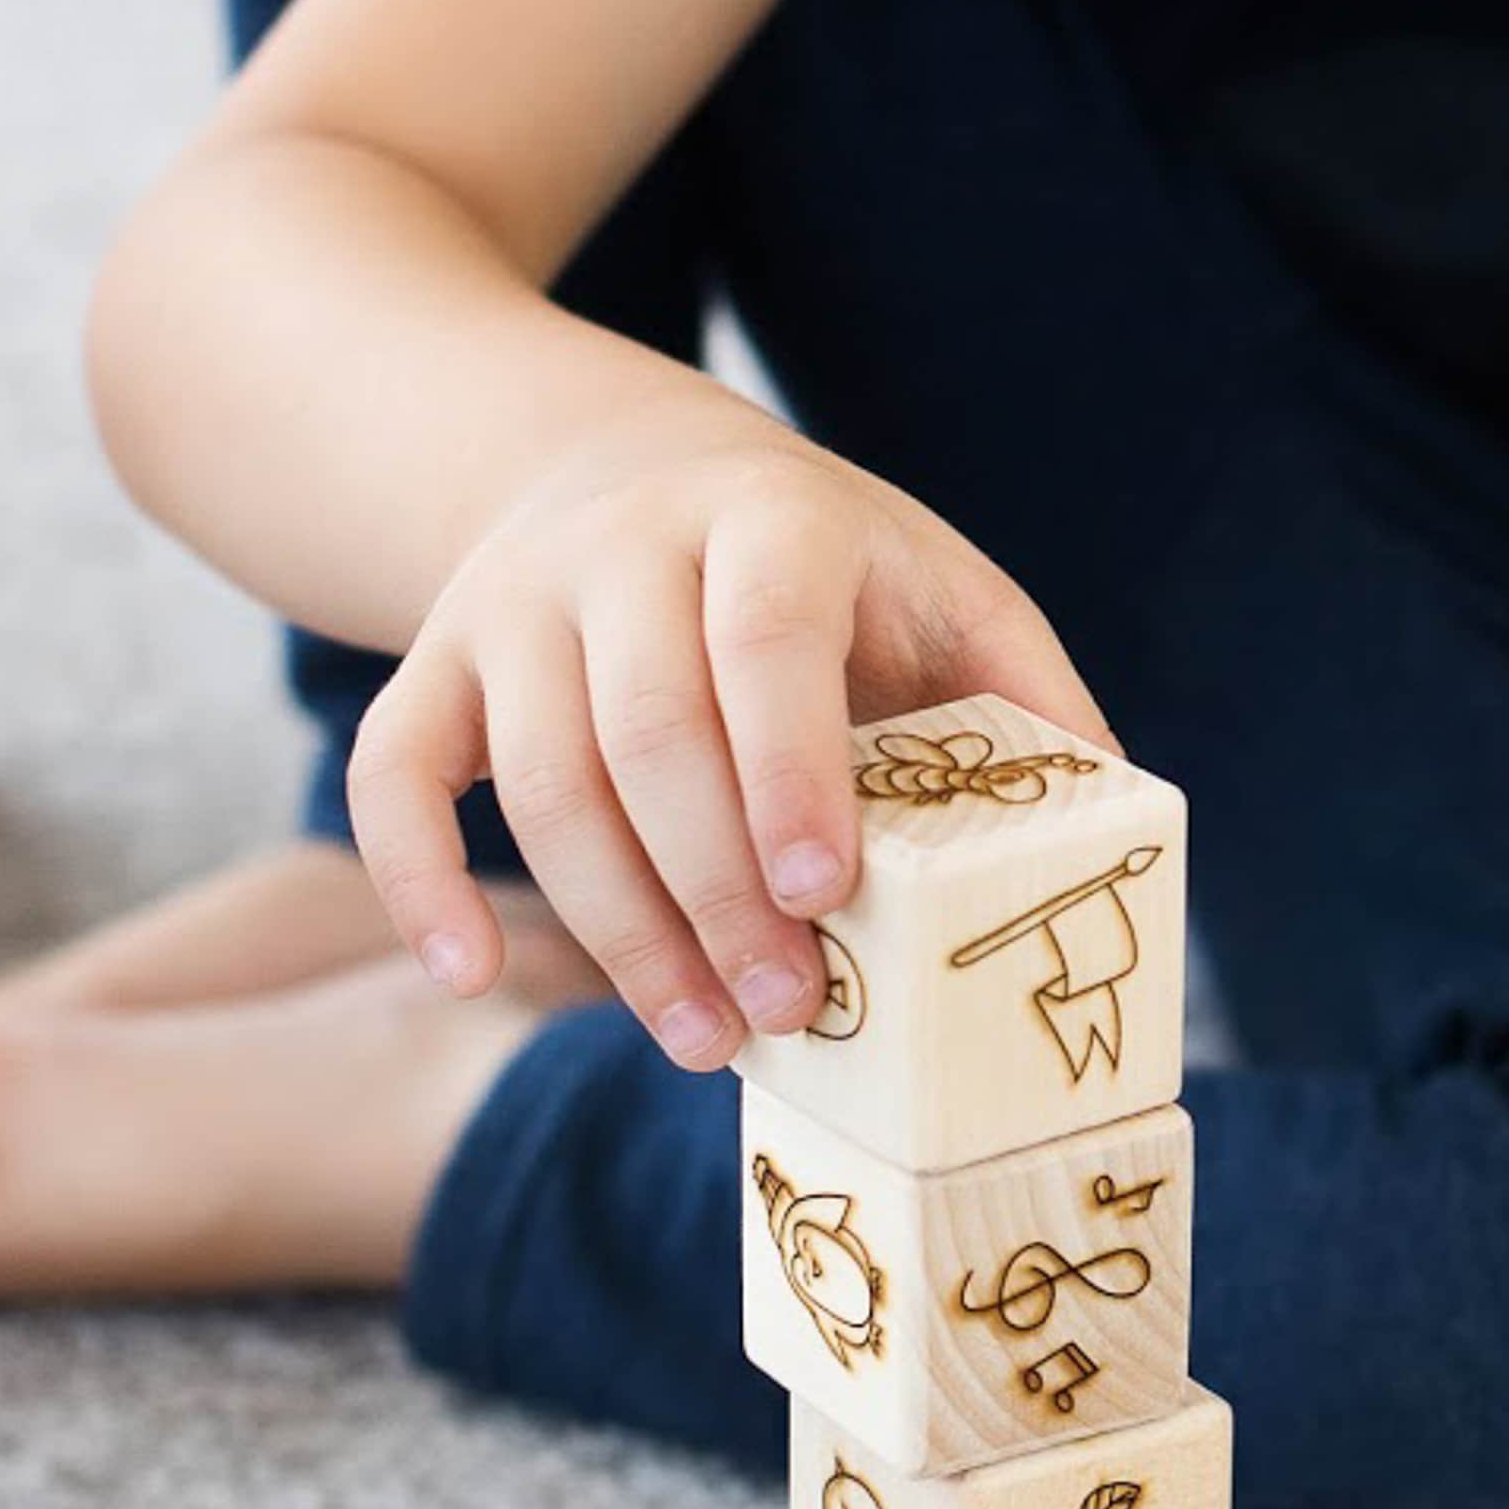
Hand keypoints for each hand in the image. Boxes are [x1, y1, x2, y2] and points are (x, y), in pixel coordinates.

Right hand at [347, 415, 1115, 1068]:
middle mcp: (621, 551)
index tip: (823, 895)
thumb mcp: (928, 583)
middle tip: (786, 1014)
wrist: (609, 467)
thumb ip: (1015, 690)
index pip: (766, 636)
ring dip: (615, 928)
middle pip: (645, 735)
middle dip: (713, 892)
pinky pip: (392, 777)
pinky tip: (471, 975)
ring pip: (537, 782)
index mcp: (767, 519)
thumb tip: (1116, 821)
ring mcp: (512, 608)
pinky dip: (417, 880)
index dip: (788, 768)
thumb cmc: (807, 567)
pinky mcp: (435, 665)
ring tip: (701, 1041)